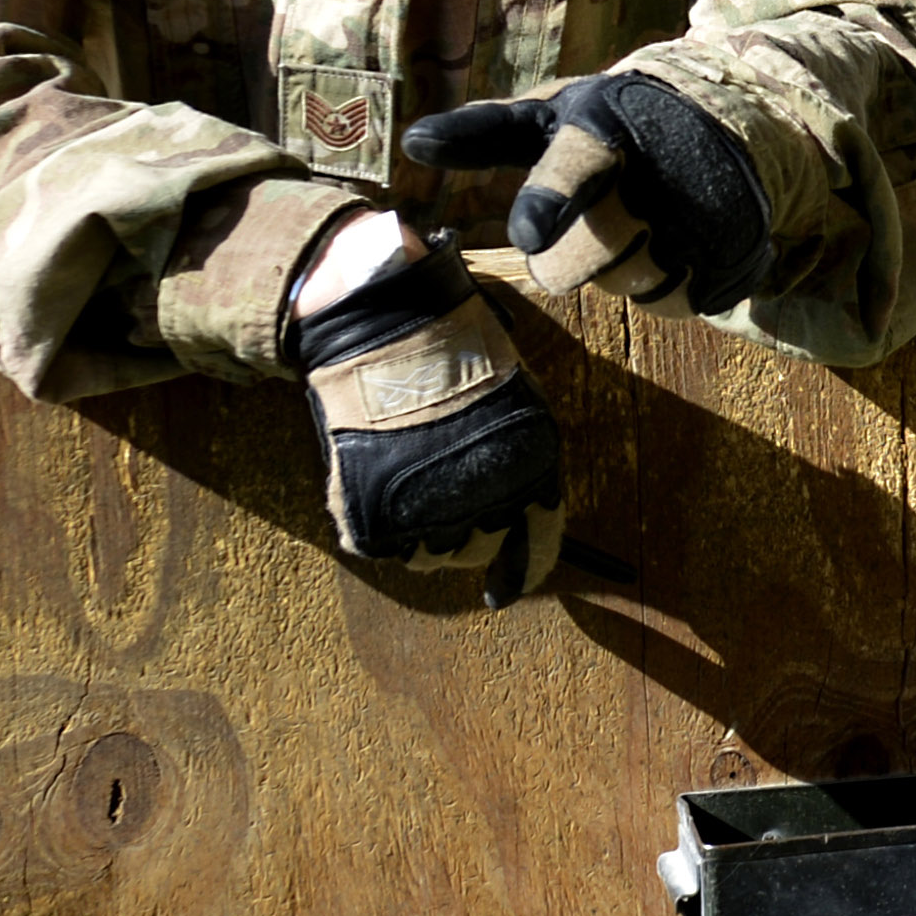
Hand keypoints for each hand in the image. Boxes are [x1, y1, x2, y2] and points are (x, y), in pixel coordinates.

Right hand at [284, 238, 564, 602]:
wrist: (390, 326)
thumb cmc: (458, 350)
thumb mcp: (520, 401)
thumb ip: (524, 460)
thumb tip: (526, 511)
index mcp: (532, 478)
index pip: (539, 546)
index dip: (523, 567)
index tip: (506, 588)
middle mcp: (487, 508)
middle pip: (477, 551)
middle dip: (465, 531)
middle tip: (441, 495)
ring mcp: (428, 520)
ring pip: (429, 555)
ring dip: (421, 530)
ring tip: (408, 484)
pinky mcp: (376, 523)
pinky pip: (383, 544)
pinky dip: (380, 522)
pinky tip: (379, 484)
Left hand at [401, 70, 775, 314]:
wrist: (732, 118)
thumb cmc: (615, 123)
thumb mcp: (553, 115)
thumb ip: (485, 135)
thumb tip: (413, 143)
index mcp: (600, 128)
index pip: (572, 169)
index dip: (550, 202)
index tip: (529, 233)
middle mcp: (655, 170)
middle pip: (581, 262)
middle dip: (576, 253)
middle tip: (600, 214)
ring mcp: (703, 213)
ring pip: (629, 286)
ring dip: (624, 268)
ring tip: (643, 219)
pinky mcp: (738, 247)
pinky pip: (678, 300)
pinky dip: (669, 282)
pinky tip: (677, 240)